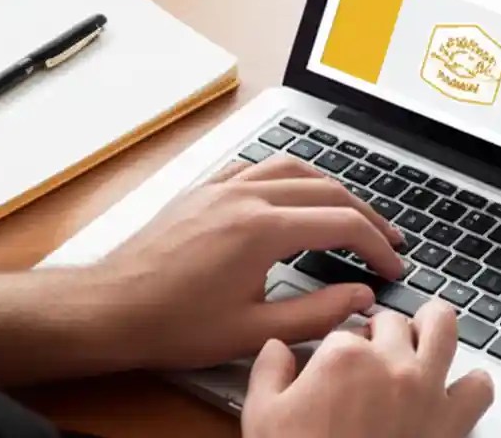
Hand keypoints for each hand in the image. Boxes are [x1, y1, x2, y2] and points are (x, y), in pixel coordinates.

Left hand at [94, 155, 405, 369]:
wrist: (109, 309)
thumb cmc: (171, 324)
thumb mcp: (252, 332)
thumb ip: (317, 314)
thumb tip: (360, 299)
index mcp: (262, 230)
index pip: (342, 224)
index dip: (376, 245)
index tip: (391, 265)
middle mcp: (245, 198)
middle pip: (326, 190)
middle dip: (365, 215)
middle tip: (387, 240)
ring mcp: (221, 189)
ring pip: (294, 168)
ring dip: (330, 188)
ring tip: (352, 211)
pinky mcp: (203, 191)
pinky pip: (256, 167)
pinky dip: (287, 176)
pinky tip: (293, 193)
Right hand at [242, 302, 494, 437]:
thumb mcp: (263, 416)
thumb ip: (269, 372)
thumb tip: (276, 348)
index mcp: (344, 356)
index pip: (345, 329)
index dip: (339, 346)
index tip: (334, 365)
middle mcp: (391, 364)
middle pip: (394, 322)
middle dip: (382, 331)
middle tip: (374, 351)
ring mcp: (426, 390)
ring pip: (443, 328)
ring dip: (432, 326)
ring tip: (423, 335)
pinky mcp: (451, 421)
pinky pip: (479, 388)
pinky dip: (473, 384)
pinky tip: (459, 388)